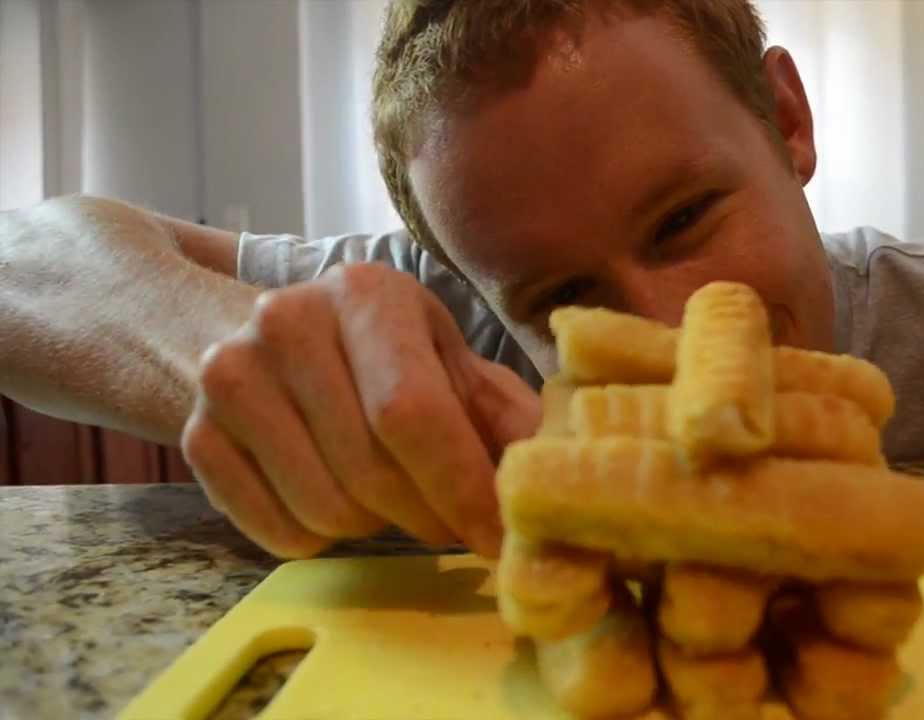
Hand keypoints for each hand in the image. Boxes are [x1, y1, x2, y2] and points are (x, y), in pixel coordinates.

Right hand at [182, 263, 539, 558]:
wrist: (251, 339)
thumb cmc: (374, 355)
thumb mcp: (445, 359)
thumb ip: (502, 410)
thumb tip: (558, 462)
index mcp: (366, 293)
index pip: (413, 411)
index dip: (461, 487)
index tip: (497, 536)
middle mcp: (287, 319)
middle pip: (371, 469)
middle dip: (428, 516)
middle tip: (450, 523)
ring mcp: (230, 376)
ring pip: (326, 509)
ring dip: (374, 527)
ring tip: (385, 494)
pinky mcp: (196, 437)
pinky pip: (278, 532)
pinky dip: (320, 539)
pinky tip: (332, 499)